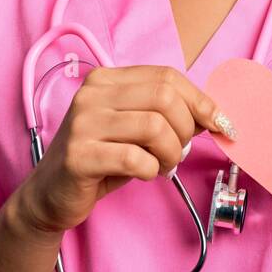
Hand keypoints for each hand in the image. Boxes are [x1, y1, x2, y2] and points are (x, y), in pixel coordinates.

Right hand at [16, 65, 225, 234]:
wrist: (51, 195)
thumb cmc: (101, 159)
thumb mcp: (134, 129)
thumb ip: (165, 115)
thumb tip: (213, 115)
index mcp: (106, 79)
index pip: (166, 76)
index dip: (200, 100)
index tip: (220, 123)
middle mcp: (91, 94)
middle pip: (164, 97)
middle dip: (186, 129)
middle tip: (181, 152)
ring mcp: (82, 124)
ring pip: (154, 127)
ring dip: (172, 153)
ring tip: (164, 166)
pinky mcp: (79, 156)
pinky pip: (135, 158)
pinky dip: (151, 169)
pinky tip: (145, 173)